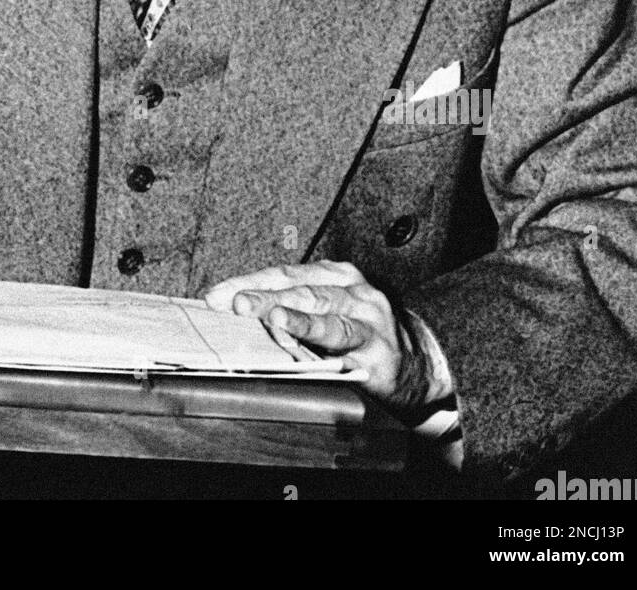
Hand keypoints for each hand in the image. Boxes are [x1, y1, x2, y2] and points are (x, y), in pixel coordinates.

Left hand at [205, 260, 444, 417]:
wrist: (420, 362)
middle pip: (301, 289)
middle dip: (265, 295)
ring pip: (328, 315)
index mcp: (335, 275)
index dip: (248, 282)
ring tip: (275, 318)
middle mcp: (353, 291)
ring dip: (299, 317)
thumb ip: (292, 306)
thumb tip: (237, 311)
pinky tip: (308, 351)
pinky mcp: (378, 353)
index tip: (216, 295)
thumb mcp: (331, 309)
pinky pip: (349, 350)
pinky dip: (327, 348)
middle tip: (234, 303)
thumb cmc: (364, 332)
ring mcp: (368, 321)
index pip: (284, 274)